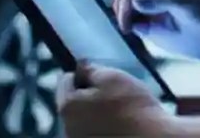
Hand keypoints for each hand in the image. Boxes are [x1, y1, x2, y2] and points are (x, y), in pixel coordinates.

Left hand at [56, 62, 172, 137]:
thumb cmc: (133, 107)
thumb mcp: (112, 77)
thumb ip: (91, 69)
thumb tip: (82, 68)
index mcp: (67, 107)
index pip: (66, 80)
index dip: (85, 73)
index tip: (103, 77)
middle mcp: (67, 129)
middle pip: (74, 102)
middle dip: (90, 94)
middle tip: (115, 94)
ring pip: (85, 118)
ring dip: (98, 112)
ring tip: (121, 112)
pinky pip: (96, 132)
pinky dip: (105, 127)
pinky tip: (123, 126)